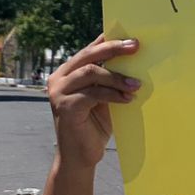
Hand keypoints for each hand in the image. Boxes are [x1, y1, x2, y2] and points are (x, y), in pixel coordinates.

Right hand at [47, 36, 141, 172]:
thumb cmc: (94, 126)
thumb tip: (133, 58)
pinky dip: (113, 94)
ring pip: (91, 72)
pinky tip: (128, 99)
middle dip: (114, 49)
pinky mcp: (65, 106)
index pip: (90, 50)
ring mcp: (59, 92)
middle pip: (89, 55)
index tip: (131, 37)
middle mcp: (59, 78)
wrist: (81, 157)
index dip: (109, 41)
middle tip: (135, 47)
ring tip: (136, 84)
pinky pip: (93, 93)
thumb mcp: (104, 97)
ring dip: (117, 77)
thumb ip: (109, 78)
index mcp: (68, 72)